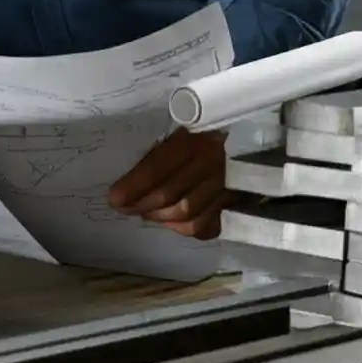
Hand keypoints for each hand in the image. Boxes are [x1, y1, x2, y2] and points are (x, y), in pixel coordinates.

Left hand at [108, 129, 234, 239]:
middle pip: (169, 196)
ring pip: (186, 215)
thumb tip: (125, 187)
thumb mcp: (177, 134)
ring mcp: (227, 186)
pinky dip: (182, 228)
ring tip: (146, 213)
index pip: (158, 169)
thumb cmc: (200, 136)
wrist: (246, 140)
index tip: (114, 198)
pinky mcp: (234, 205)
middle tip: (125, 208)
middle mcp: (213, 163)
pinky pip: (206, 227)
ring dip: (159, 218)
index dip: (133, 187)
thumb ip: (154, 156)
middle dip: (141, 205)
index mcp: (195, 140)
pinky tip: (170, 221)